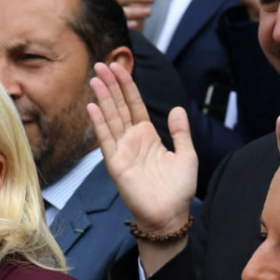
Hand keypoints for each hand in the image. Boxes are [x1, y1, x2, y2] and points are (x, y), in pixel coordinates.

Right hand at [88, 62, 195, 238]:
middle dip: (111, 85)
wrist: (170, 215)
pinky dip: (99, 122)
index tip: (119, 67)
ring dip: (102, 98)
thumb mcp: (187, 155)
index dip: (127, 86)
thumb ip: (181, 132)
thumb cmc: (178, 190)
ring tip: (95, 78)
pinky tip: (92, 106)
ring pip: (110, 118)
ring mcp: (122, 150)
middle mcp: (132, 140)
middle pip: (118, 107)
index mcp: (148, 136)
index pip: (134, 105)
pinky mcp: (115, 164)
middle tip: (100, 64)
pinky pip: (106, 139)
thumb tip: (178, 108)